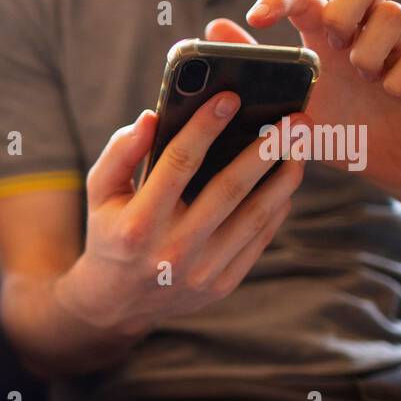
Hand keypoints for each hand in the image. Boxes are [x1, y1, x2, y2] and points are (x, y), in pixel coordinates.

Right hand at [57, 94, 307, 335]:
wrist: (117, 303)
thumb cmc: (111, 233)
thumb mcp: (100, 194)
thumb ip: (120, 153)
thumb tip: (153, 117)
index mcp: (137, 224)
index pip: (177, 163)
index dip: (204, 127)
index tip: (230, 98)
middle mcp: (171, 250)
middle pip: (228, 189)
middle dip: (265, 149)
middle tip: (295, 118)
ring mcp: (201, 271)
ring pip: (255, 215)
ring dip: (283, 176)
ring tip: (300, 146)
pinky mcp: (222, 284)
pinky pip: (259, 239)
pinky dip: (277, 207)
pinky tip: (285, 181)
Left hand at [208, 0, 400, 189]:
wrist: (382, 163)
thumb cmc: (332, 126)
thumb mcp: (288, 102)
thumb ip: (255, 66)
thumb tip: (212, 30)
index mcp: (325, 38)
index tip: (256, 18)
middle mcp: (362, 34)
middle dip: (344, 6)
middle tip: (331, 43)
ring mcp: (397, 51)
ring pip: (394, 13)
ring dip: (370, 48)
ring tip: (363, 78)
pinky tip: (390, 95)